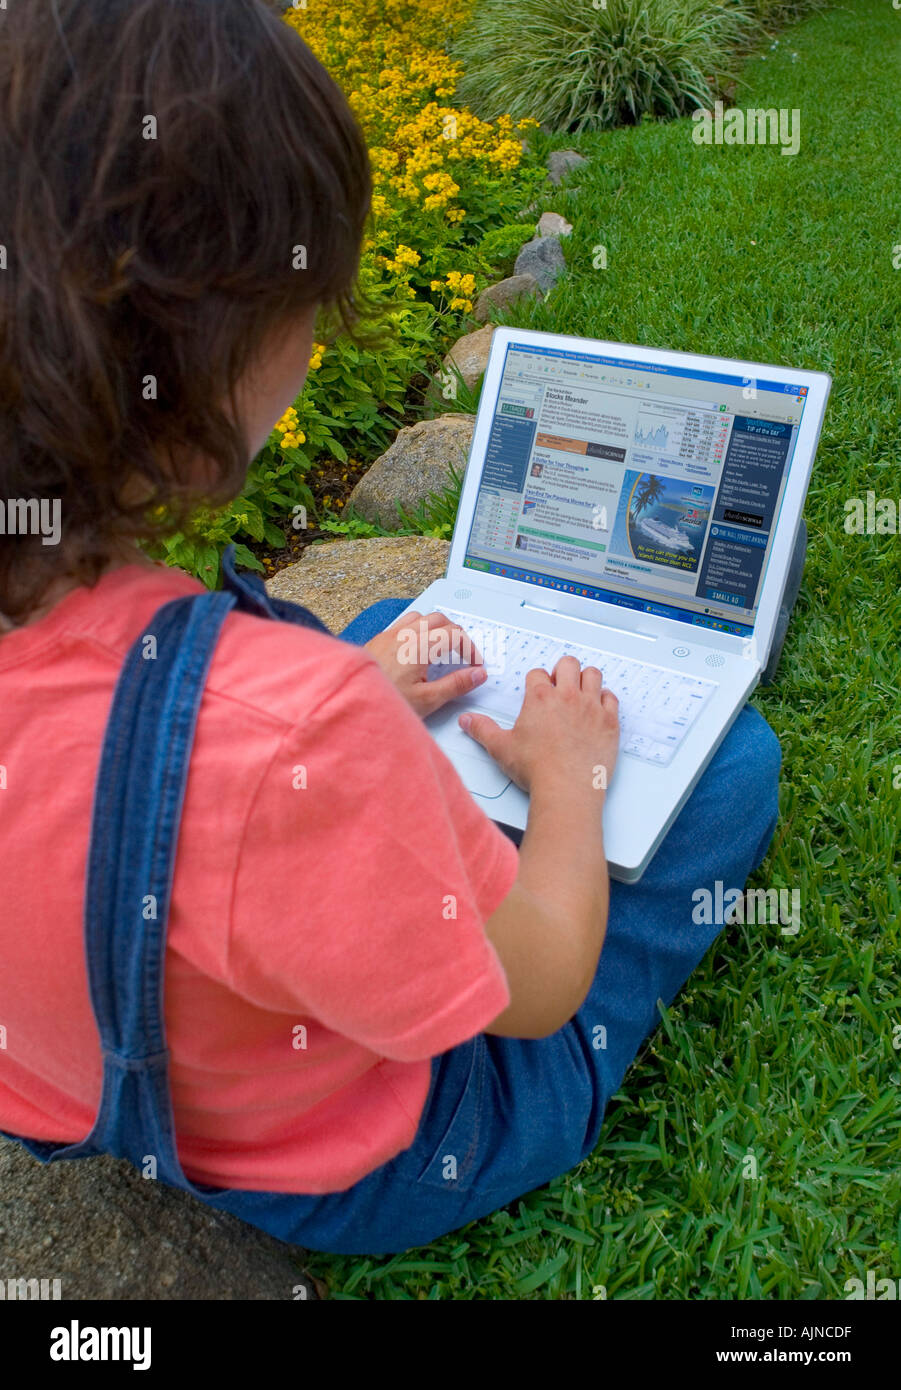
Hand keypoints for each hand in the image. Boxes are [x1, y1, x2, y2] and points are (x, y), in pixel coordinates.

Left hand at [365, 609, 487, 718]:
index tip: (474, 665)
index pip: (455, 635)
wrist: (349, 699)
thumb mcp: (427, 699)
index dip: (470, 649)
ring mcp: (389, 635)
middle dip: (456, 634)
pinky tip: (417, 647)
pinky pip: (404, 623)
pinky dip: (418, 628)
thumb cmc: (383, 700)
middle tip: (463, 654)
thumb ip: (456, 685)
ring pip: (421, 617)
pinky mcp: (378, 640)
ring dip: (437, 627)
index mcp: (419, 646)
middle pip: (440, 619)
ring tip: (442, 648)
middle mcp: (404, 634)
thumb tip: (477, 675)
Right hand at [459, 655, 619, 797]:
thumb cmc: (537, 769)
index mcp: (540, 698)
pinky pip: (612, 697)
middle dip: (562, 670)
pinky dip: (605, 699)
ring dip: (586, 679)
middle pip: (568, 664)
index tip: (537, 689)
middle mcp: (567, 697)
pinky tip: (598, 708)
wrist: (566, 789)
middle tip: (559, 684)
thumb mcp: (501, 748)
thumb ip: (482, 730)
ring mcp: (591, 707)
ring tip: (580, 692)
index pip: (538, 673)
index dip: (536, 680)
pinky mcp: (609, 722)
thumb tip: (467, 721)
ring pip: (593, 675)